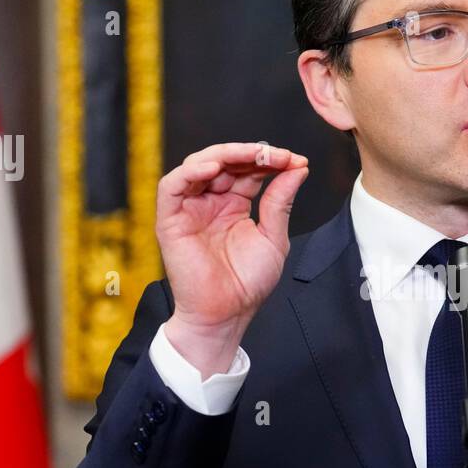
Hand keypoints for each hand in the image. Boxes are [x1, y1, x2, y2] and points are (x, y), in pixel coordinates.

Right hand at [156, 142, 308, 371]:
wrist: (226, 314)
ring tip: (251, 154)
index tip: (296, 160)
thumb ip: (281, 202)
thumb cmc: (247, 283)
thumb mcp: (273, 237)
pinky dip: (190, 171)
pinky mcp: (171, 219)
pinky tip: (214, 167)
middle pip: (225, 161)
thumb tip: (297, 169)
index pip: (248, 170)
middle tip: (277, 154)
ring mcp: (190, 208)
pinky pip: (172, 186)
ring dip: (225, 154)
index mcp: (234, 204)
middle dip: (251, 153)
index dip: (270, 160)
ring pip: (198, 165)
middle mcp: (210, 201)